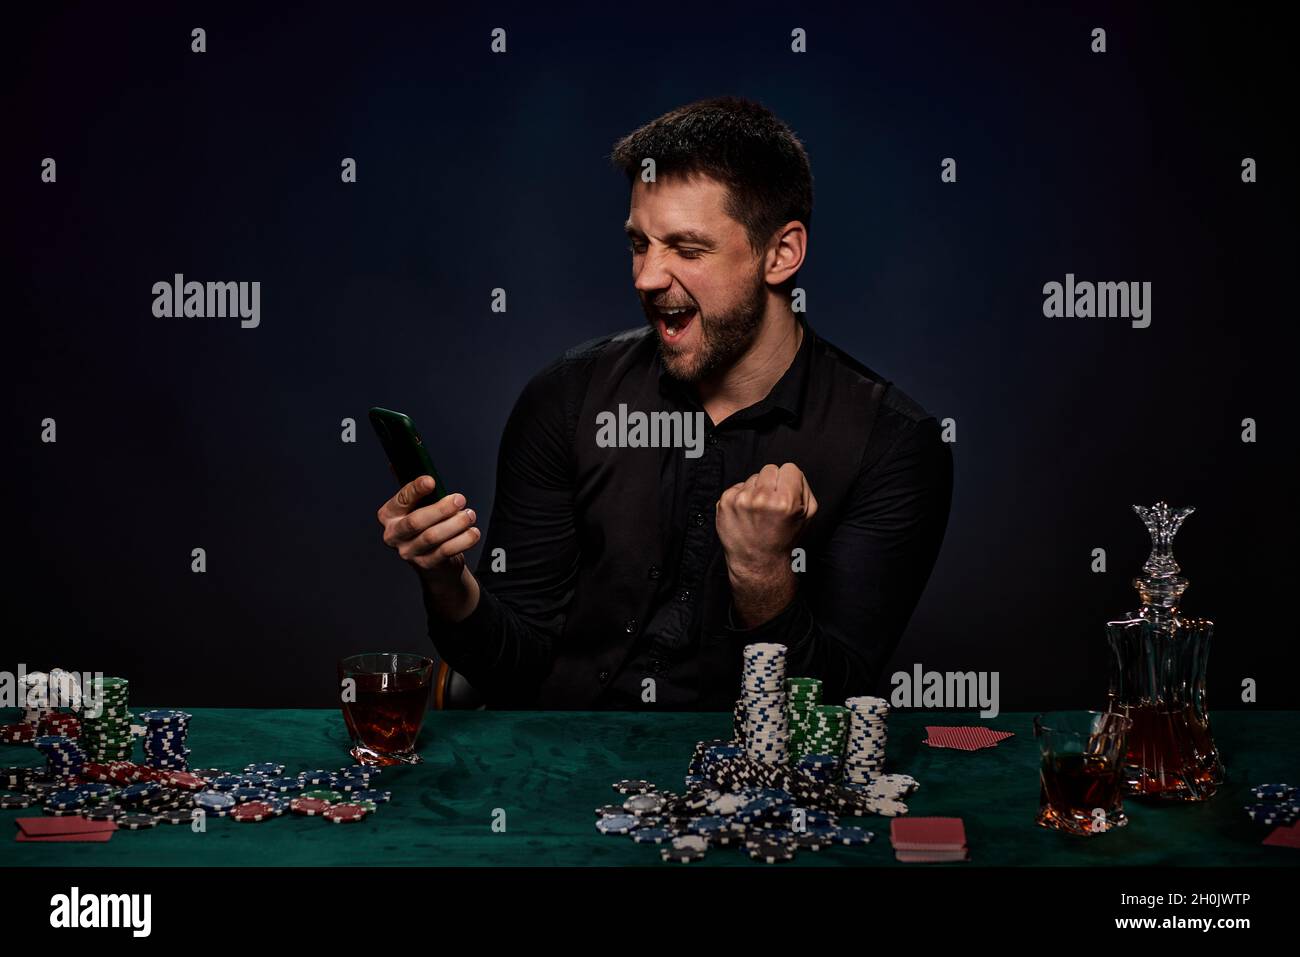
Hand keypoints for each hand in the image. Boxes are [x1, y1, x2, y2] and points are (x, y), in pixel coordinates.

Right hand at [377, 476, 479, 589]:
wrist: (436, 563)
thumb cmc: (428, 525)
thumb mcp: (419, 505)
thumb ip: (417, 486)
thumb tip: (410, 455)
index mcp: (389, 515)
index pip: (401, 500)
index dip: (415, 489)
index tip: (431, 481)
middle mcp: (393, 535)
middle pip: (416, 521)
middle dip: (441, 509)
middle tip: (460, 499)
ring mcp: (408, 552)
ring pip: (433, 536)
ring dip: (455, 524)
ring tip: (470, 515)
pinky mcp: (426, 565)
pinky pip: (446, 551)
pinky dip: (463, 540)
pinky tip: (473, 531)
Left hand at [715, 462, 817, 582]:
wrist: (757, 563)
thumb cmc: (783, 539)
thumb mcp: (807, 516)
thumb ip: (803, 488)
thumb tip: (792, 474)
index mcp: (785, 501)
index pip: (789, 469)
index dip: (790, 481)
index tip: (786, 494)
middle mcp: (761, 498)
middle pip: (770, 469)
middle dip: (773, 483)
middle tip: (772, 504)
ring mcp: (740, 500)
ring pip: (753, 478)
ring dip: (756, 490)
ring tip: (758, 512)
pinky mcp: (725, 503)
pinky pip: (738, 487)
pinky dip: (742, 497)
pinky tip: (746, 514)